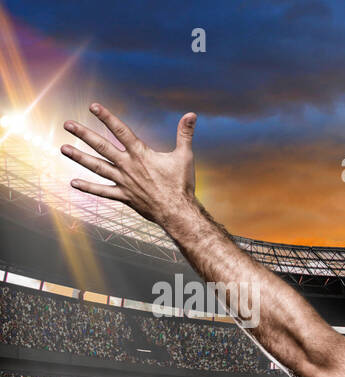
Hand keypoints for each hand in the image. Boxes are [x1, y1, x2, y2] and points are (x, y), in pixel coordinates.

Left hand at [61, 104, 197, 228]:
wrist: (178, 212)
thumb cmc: (182, 184)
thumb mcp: (185, 156)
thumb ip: (185, 134)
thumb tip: (192, 115)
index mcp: (141, 155)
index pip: (121, 131)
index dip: (107, 118)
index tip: (92, 107)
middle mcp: (128, 166)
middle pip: (102, 147)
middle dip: (84, 134)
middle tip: (67, 124)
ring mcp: (124, 182)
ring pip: (97, 167)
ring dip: (79, 157)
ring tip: (64, 148)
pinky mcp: (124, 196)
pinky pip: (103, 192)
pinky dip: (88, 188)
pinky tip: (74, 183)